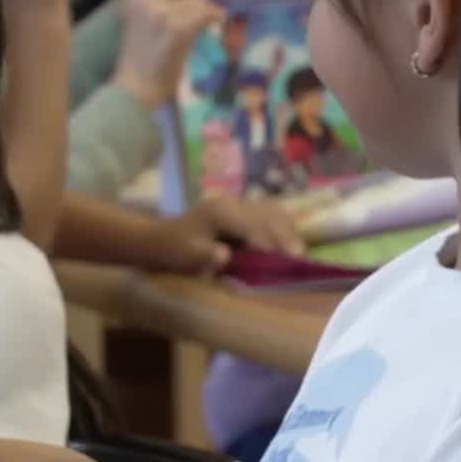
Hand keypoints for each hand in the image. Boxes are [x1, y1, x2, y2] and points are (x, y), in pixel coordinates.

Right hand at [113, 0, 223, 108]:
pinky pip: (205, 12)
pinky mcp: (175, 29)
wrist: (137, 87)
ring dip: (207, 8)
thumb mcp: (142, 17)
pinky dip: (214, 16)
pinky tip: (214, 23)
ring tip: (204, 21)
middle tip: (201, 7)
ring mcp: (159, 13)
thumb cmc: (143, 54)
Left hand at [148, 195, 306, 275]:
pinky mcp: (243, 210)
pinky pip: (270, 214)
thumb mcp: (185, 254)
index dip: (266, 241)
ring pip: (273, 211)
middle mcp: (232, 203)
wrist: (163, 237)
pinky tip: (290, 242)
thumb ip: (205, 256)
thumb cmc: (174, 248)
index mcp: (219, 211)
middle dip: (284, 235)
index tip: (280, 259)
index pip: (250, 224)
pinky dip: (283, 226)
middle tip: (297, 257)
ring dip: (287, 230)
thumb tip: (224, 256)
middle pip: (268, 214)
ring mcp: (239, 204)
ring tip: (297, 252)